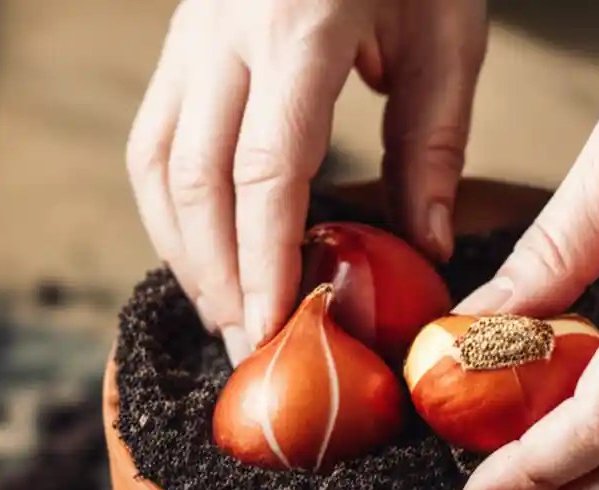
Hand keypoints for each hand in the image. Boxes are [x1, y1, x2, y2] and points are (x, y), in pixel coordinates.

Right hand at [126, 0, 486, 363]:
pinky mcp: (178, 44)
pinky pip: (152, 139)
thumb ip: (432, 141)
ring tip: (224, 314)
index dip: (263, 261)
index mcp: (299, 25)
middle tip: (249, 348)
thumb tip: (424, 248)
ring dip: (184, 251)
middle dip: (219, 276)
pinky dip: (169, 208)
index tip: (272, 331)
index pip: (265, 169)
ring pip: (157, 165)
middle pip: (196, 179)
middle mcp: (224, 31)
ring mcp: (189, 35)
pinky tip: (201, 251)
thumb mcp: (446, 34)